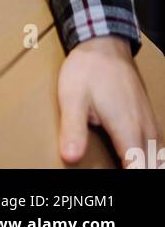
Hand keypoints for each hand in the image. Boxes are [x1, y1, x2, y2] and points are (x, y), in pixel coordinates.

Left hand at [58, 35, 162, 166]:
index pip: (138, 170)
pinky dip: (150, 158)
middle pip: (151, 166)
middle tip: (117, 171)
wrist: (104, 42)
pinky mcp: (148, 117)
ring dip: (147, 165)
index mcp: (127, 129)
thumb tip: (70, 157)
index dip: (130, 179)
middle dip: (137, 173)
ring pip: (158, 157)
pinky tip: (138, 160)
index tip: (114, 184)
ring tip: (126, 167)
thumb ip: (73, 129)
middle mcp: (144, 129)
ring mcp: (149, 122)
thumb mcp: (72, 97)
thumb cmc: (88, 69)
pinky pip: (157, 146)